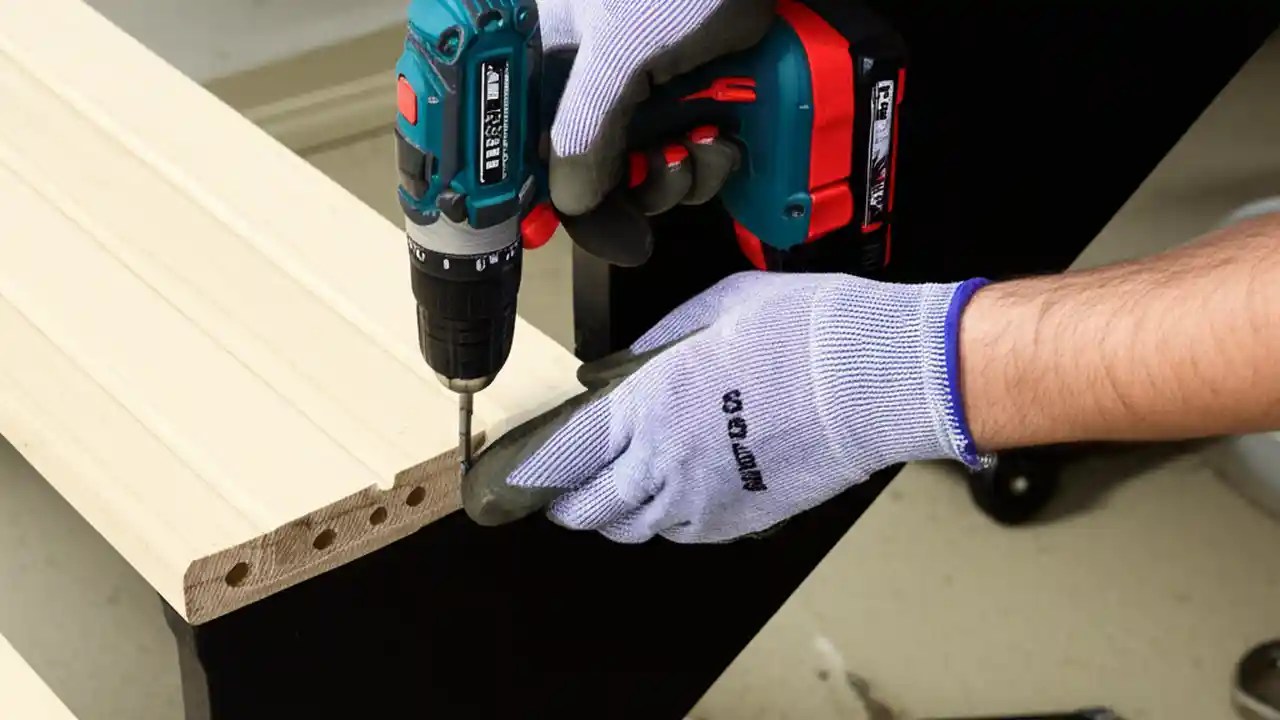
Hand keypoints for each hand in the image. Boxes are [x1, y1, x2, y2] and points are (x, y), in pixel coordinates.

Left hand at [500, 272, 988, 542]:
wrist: (874, 377)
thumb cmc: (802, 332)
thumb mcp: (711, 309)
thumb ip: (649, 348)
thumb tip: (612, 372)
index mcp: (648, 404)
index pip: (565, 455)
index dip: (530, 472)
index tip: (510, 479)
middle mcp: (665, 463)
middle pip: (589, 508)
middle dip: (567, 502)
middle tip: (562, 490)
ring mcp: (703, 500)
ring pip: (633, 529)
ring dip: (613, 515)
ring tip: (615, 493)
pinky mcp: (741, 521)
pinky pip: (682, 534)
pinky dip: (665, 521)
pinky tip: (674, 496)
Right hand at [536, 0, 774, 215]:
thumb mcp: (618, 52)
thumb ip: (583, 131)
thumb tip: (568, 204)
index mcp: (544, 66)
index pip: (522, 152)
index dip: (540, 196)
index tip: (568, 222)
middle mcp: (585, 91)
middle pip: (586, 182)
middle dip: (631, 190)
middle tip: (662, 164)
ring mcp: (638, 105)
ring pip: (641, 183)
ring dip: (678, 181)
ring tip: (701, 142)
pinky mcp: (685, 112)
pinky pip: (685, 168)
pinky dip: (708, 166)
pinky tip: (720, 136)